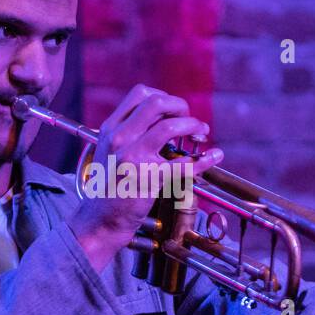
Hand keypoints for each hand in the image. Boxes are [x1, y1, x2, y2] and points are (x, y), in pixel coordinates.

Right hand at [68, 84, 221, 264]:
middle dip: (181, 107)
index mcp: (110, 129)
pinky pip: (184, 163)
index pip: (140, 94)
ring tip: (201, 135)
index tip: (175, 110)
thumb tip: (166, 119)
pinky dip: (205, 159)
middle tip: (191, 121)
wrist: (100, 220)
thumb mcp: (109, 152)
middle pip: (157, 104)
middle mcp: (120, 139)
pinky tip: (214, 157)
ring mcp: (133, 158)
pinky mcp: (149, 178)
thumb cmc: (109, 187)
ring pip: (170, 127)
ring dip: (193, 126)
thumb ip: (130, 133)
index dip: (164, 97)